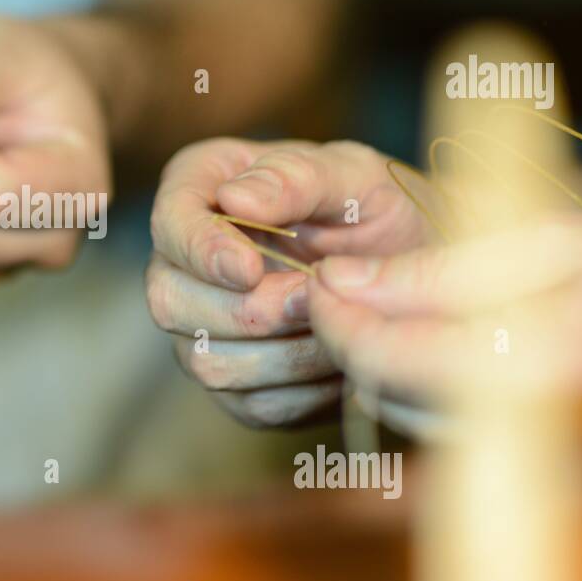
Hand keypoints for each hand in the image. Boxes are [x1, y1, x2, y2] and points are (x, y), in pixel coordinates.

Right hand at [146, 137, 428, 426]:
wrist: (413, 275)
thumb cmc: (376, 210)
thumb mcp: (351, 176)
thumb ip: (295, 178)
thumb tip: (235, 198)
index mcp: (200, 191)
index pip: (168, 225)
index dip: (201, 252)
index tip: (250, 269)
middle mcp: (183, 263)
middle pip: (170, 302)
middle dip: (248, 310)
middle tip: (315, 298)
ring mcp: (200, 328)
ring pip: (206, 362)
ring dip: (282, 354)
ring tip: (339, 324)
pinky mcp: (235, 382)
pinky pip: (249, 404)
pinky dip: (301, 390)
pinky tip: (337, 359)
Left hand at [308, 216, 581, 408]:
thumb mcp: (540, 243)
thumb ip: (433, 270)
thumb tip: (342, 278)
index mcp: (515, 363)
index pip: (379, 357)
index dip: (333, 315)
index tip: (321, 274)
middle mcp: (506, 416)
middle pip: (378, 387)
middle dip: (342, 333)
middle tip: (336, 280)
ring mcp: (509, 434)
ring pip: (396, 405)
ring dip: (367, 354)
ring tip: (366, 297)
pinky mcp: (509, 436)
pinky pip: (428, 414)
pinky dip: (402, 373)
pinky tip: (409, 329)